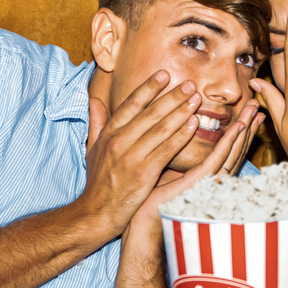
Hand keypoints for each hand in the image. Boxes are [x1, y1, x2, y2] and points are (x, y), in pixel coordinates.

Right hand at [81, 70, 204, 238]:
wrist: (96, 213)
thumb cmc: (97, 183)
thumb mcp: (91, 149)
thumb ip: (96, 123)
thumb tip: (94, 100)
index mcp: (108, 133)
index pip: (131, 104)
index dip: (148, 88)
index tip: (163, 74)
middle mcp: (119, 141)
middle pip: (150, 113)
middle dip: (172, 96)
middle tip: (190, 84)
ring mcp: (131, 156)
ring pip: (161, 128)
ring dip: (181, 111)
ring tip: (196, 99)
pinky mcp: (144, 172)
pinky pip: (167, 149)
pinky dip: (182, 135)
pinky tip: (194, 125)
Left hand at [126, 99, 264, 240]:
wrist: (143, 220)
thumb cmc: (151, 194)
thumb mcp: (168, 163)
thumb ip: (178, 147)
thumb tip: (180, 124)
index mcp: (205, 173)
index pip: (227, 148)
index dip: (239, 129)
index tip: (248, 111)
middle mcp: (211, 177)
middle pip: (235, 148)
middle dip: (248, 126)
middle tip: (258, 104)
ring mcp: (208, 181)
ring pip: (232, 151)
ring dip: (244, 130)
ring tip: (255, 111)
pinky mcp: (200, 183)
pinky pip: (218, 159)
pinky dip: (229, 142)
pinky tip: (237, 128)